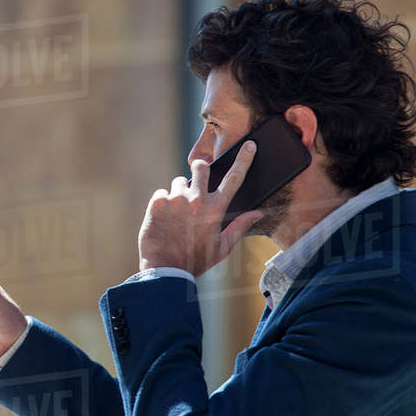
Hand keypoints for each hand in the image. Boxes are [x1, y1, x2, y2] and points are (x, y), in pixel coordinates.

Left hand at [138, 140, 263, 276]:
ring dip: (179, 193)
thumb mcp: (222, 247)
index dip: (243, 159)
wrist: (165, 270)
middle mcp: (196, 199)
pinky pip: (161, 192)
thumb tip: (258, 213)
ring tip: (176, 215)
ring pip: (178, 182)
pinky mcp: (157, 202)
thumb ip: (240, 227)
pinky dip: (162, 203)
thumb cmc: (196, 260)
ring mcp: (175, 199)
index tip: (250, 145)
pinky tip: (163, 220)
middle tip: (196, 180)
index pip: (234, 178)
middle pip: (201, 167)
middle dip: (200, 168)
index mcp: (215, 209)